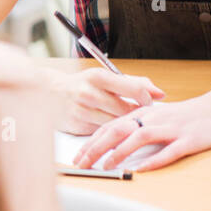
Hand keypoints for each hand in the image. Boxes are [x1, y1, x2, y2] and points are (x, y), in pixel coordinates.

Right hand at [44, 66, 164, 133]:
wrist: (49, 93)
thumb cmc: (83, 84)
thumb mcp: (105, 77)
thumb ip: (134, 83)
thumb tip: (160, 93)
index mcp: (98, 76)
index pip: (134, 89)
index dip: (148, 99)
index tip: (149, 103)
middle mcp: (89, 93)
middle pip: (127, 111)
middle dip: (138, 115)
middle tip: (142, 115)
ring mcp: (82, 111)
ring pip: (116, 124)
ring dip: (126, 125)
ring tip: (130, 122)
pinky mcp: (77, 126)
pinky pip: (103, 133)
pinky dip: (111, 132)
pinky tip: (113, 128)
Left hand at [74, 93, 210, 171]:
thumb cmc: (186, 115)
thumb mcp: (156, 117)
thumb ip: (134, 127)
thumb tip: (110, 144)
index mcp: (143, 113)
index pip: (110, 126)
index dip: (91, 142)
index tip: (76, 157)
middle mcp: (153, 118)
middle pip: (118, 130)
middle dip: (97, 148)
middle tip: (82, 164)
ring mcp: (171, 128)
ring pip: (139, 138)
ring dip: (120, 152)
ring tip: (106, 166)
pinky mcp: (188, 140)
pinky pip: (169, 151)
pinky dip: (153, 160)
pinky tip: (140, 170)